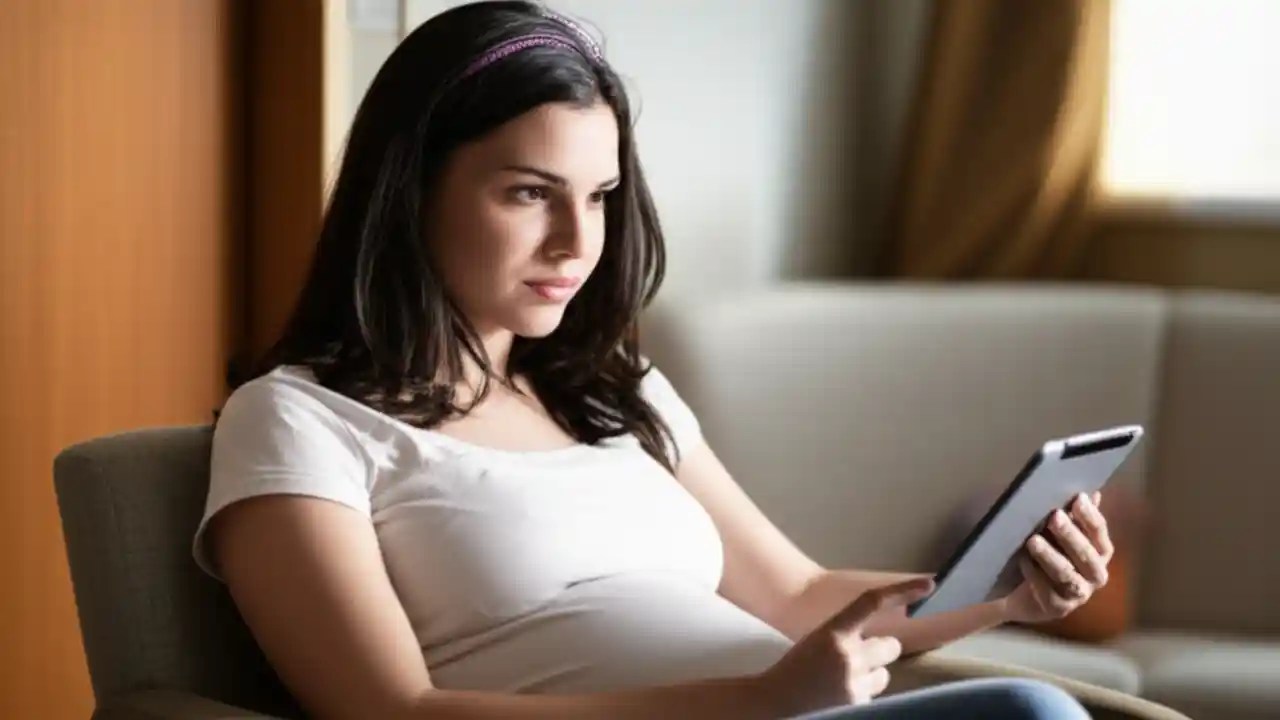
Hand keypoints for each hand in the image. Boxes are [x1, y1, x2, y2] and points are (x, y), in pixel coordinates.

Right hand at [753, 577, 934, 715]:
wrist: (774, 701)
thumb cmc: (796, 668)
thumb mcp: (818, 641)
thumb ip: (847, 635)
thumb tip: (884, 640)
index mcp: (832, 631)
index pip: (871, 602)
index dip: (902, 591)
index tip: (928, 585)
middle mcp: (847, 655)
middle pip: (891, 645)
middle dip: (880, 651)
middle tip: (859, 658)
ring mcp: (854, 683)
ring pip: (885, 674)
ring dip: (871, 676)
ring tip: (843, 681)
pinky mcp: (858, 706)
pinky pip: (874, 696)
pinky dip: (861, 696)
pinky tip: (838, 697)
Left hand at [1003, 492, 1114, 624]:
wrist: (1026, 595)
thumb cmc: (1050, 556)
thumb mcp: (1061, 535)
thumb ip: (1076, 517)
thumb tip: (1091, 493)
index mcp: (1100, 553)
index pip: (1100, 533)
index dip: (1090, 516)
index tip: (1078, 498)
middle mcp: (1096, 575)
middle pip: (1086, 554)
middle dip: (1070, 535)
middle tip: (1054, 516)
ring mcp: (1079, 594)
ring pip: (1066, 575)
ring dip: (1050, 556)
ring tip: (1033, 540)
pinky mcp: (1058, 608)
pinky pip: (1047, 590)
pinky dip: (1034, 573)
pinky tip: (1023, 560)